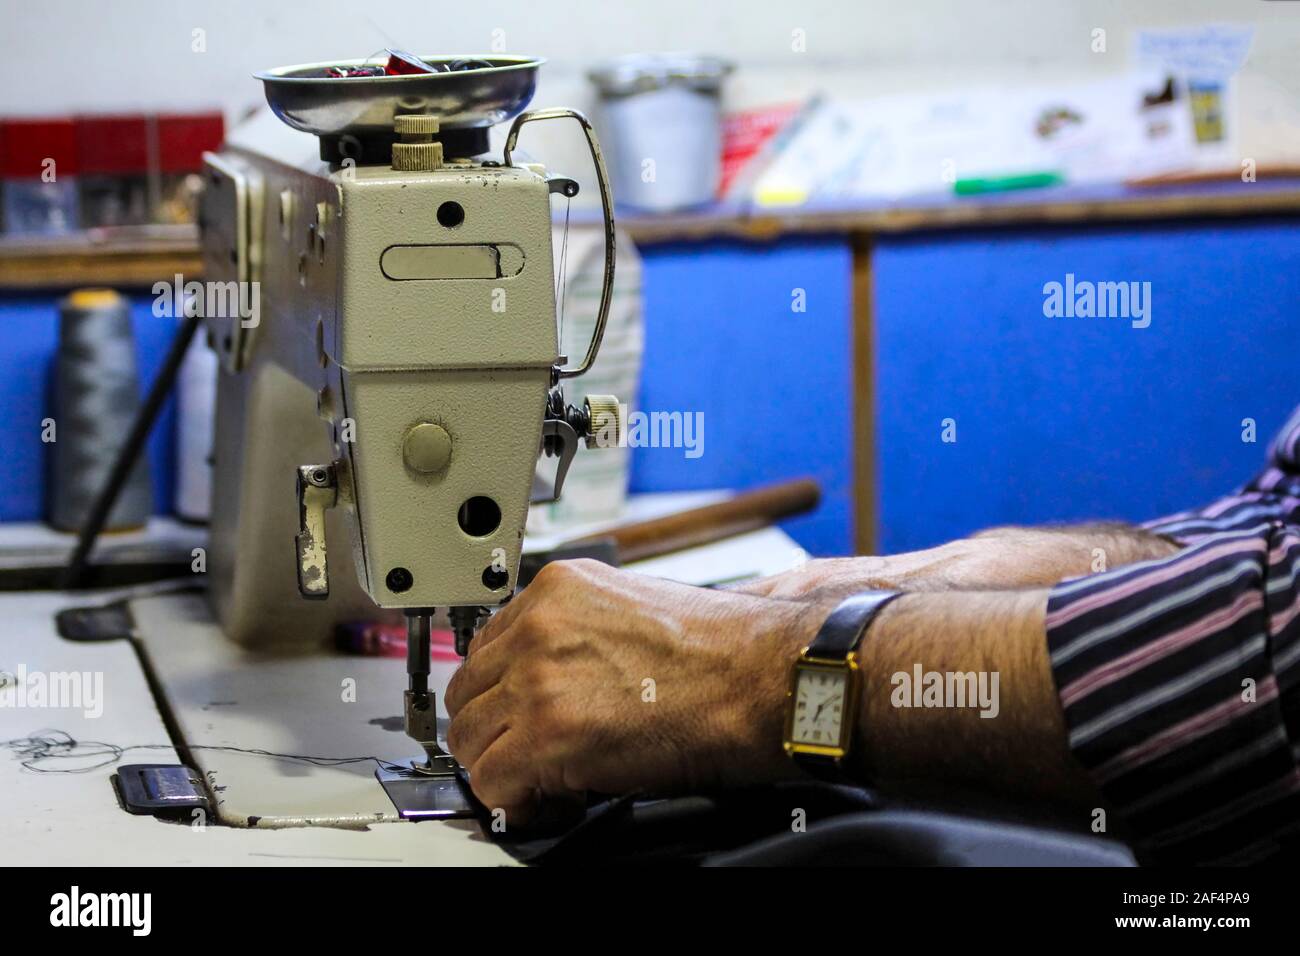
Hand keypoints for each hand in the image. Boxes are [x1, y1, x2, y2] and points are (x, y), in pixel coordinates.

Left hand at [444, 559, 813, 827]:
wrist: (763, 679)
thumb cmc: (725, 652)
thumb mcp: (635, 611)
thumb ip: (581, 631)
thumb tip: (560, 675)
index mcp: (561, 588)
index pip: (488, 644)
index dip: (503, 689)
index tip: (517, 713)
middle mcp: (540, 624)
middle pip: (468, 689)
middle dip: (493, 726)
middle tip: (527, 753)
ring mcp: (538, 676)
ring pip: (470, 737)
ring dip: (502, 764)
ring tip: (544, 779)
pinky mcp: (547, 732)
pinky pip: (491, 781)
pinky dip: (515, 801)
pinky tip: (552, 799)